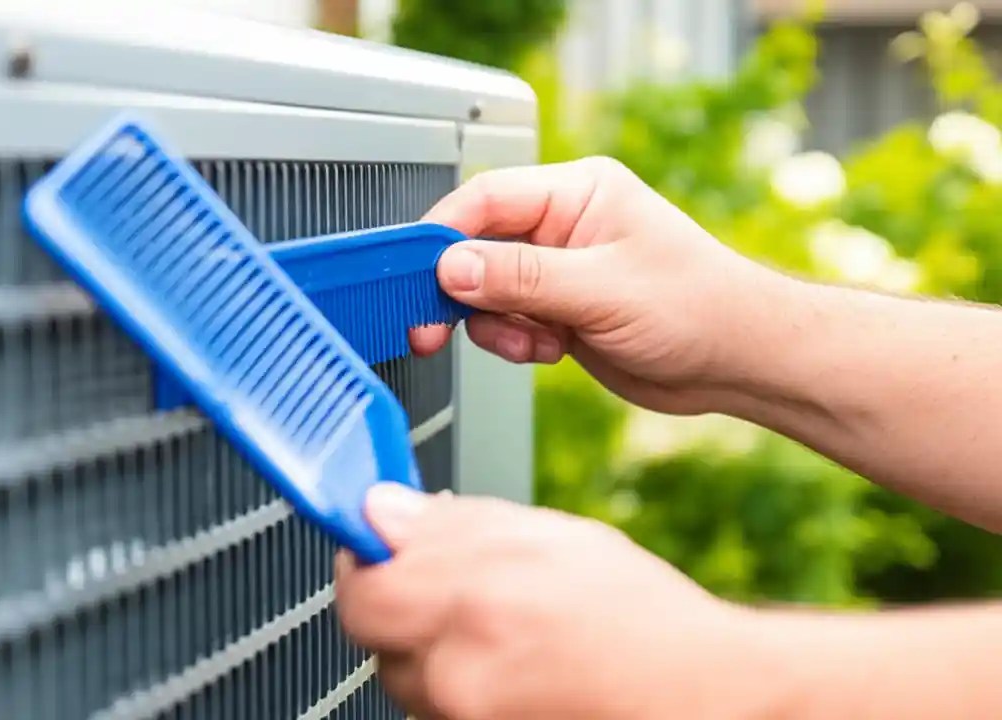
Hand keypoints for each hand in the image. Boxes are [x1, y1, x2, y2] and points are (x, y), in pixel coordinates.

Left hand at [335, 485, 783, 719]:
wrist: (701, 697)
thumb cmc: (639, 617)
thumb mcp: (548, 537)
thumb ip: (449, 525)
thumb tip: (379, 512)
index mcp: (471, 606)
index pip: (358, 592)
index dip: (363, 563)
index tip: (378, 549)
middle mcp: (457, 676)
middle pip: (375, 636)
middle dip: (400, 605)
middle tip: (453, 586)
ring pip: (405, 675)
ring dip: (430, 648)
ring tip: (499, 630)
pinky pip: (436, 707)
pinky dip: (455, 684)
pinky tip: (507, 664)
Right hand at [410, 158, 790, 414]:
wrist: (738, 360)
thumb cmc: (698, 307)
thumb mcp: (603, 290)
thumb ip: (522, 277)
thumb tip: (453, 268)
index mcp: (577, 193)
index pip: (486, 199)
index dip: (443, 234)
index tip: (413, 271)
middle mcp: (562, 226)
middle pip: (477, 247)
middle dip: (458, 289)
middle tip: (432, 326)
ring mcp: (558, 270)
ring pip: (486, 291)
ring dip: (495, 325)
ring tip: (535, 342)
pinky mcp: (558, 310)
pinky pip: (507, 322)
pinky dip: (515, 342)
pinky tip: (549, 351)